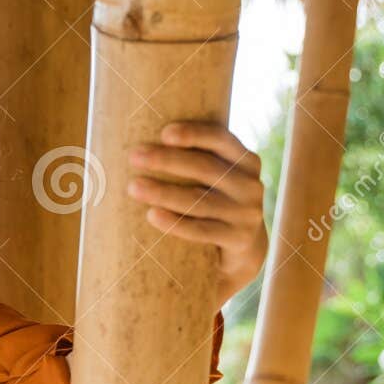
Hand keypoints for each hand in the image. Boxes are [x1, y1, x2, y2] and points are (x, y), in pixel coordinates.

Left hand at [126, 121, 267, 306]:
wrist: (244, 249)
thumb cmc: (216, 202)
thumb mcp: (217, 177)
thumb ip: (197, 158)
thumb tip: (142, 142)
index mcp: (246, 161)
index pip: (220, 139)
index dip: (194, 134)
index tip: (164, 133)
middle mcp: (250, 185)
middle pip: (205, 168)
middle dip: (167, 161)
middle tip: (134, 156)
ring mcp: (247, 213)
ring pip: (200, 200)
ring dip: (164, 192)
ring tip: (133, 187)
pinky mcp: (239, 239)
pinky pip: (202, 230)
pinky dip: (175, 222)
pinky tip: (152, 215)